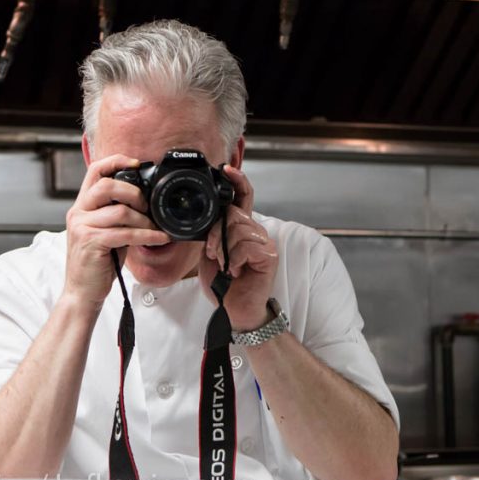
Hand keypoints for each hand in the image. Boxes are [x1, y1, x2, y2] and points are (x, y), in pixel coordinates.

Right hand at [63, 154, 170, 308]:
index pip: (94, 171)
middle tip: (147, 208)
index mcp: (81, 206)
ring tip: (155, 228)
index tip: (138, 164)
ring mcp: (82, 227)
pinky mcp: (91, 243)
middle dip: (134, 193)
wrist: (82, 292)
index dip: (116, 161)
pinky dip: (147, 234)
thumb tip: (145, 199)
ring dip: (144, 220)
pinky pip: (125, 233)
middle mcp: (78, 212)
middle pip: (107, 185)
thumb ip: (117, 212)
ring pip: (120, 211)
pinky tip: (159, 238)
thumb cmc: (99, 261)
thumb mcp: (106, 230)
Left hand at [199, 165, 278, 330]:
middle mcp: (255, 232)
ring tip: (223, 265)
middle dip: (216, 233)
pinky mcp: (268, 255)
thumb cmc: (223, 284)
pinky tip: (234, 270)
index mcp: (242, 228)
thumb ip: (212, 232)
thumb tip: (210, 216)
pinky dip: (234, 259)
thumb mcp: (211, 253)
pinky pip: (246, 245)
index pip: (243, 197)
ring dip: (223, 248)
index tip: (226, 169)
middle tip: (212, 253)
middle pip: (234, 213)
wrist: (234, 310)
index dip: (237, 181)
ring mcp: (264, 243)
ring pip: (238, 229)